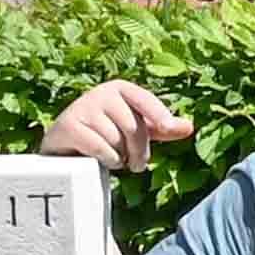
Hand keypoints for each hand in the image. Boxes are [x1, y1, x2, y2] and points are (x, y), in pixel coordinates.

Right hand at [40, 78, 193, 169]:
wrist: (66, 145)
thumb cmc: (107, 134)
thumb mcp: (136, 129)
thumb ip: (162, 128)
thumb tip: (189, 127)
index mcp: (120, 89)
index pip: (144, 99)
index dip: (158, 113)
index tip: (170, 128)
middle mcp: (100, 93)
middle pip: (133, 126)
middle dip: (139, 151)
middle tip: (137, 165)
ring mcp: (82, 107)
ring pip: (117, 139)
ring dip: (121, 157)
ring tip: (115, 158)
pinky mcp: (69, 125)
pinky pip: (101, 148)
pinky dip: (107, 159)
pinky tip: (101, 159)